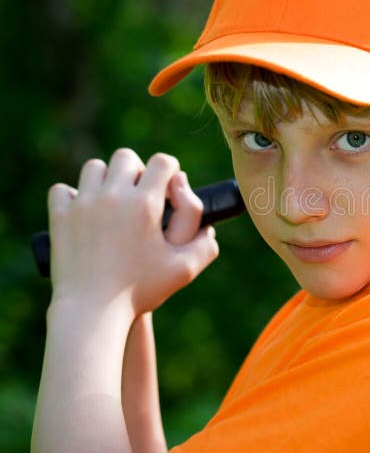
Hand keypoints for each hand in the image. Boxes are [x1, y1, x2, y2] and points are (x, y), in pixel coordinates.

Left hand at [47, 148, 218, 315]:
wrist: (91, 311)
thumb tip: (211, 227)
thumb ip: (207, 246)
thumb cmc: (141, 291)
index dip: (170, 170)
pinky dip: (73, 196)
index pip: (162, 162)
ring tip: (113, 202)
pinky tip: (84, 213)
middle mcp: (113, 196)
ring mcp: (83, 204)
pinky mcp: (60, 217)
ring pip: (95, 168)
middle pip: (126, 157)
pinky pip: (63, 190)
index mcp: (145, 203)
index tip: (168, 187)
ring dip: (106, 179)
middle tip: (140, 195)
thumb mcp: (184, 270)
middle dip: (137, 171)